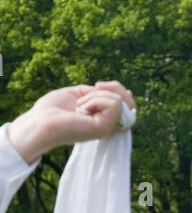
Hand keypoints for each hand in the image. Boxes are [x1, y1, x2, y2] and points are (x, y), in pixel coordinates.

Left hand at [7, 82, 135, 162]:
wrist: (42, 121)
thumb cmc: (54, 109)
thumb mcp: (79, 93)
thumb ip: (98, 92)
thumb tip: (118, 91)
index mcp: (101, 118)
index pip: (125, 106)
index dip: (122, 92)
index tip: (103, 84)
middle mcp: (107, 125)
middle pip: (128, 103)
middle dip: (115, 87)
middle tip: (96, 86)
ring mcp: (107, 128)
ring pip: (118, 101)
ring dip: (96, 95)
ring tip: (80, 105)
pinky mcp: (105, 128)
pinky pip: (113, 104)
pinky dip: (95, 99)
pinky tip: (82, 108)